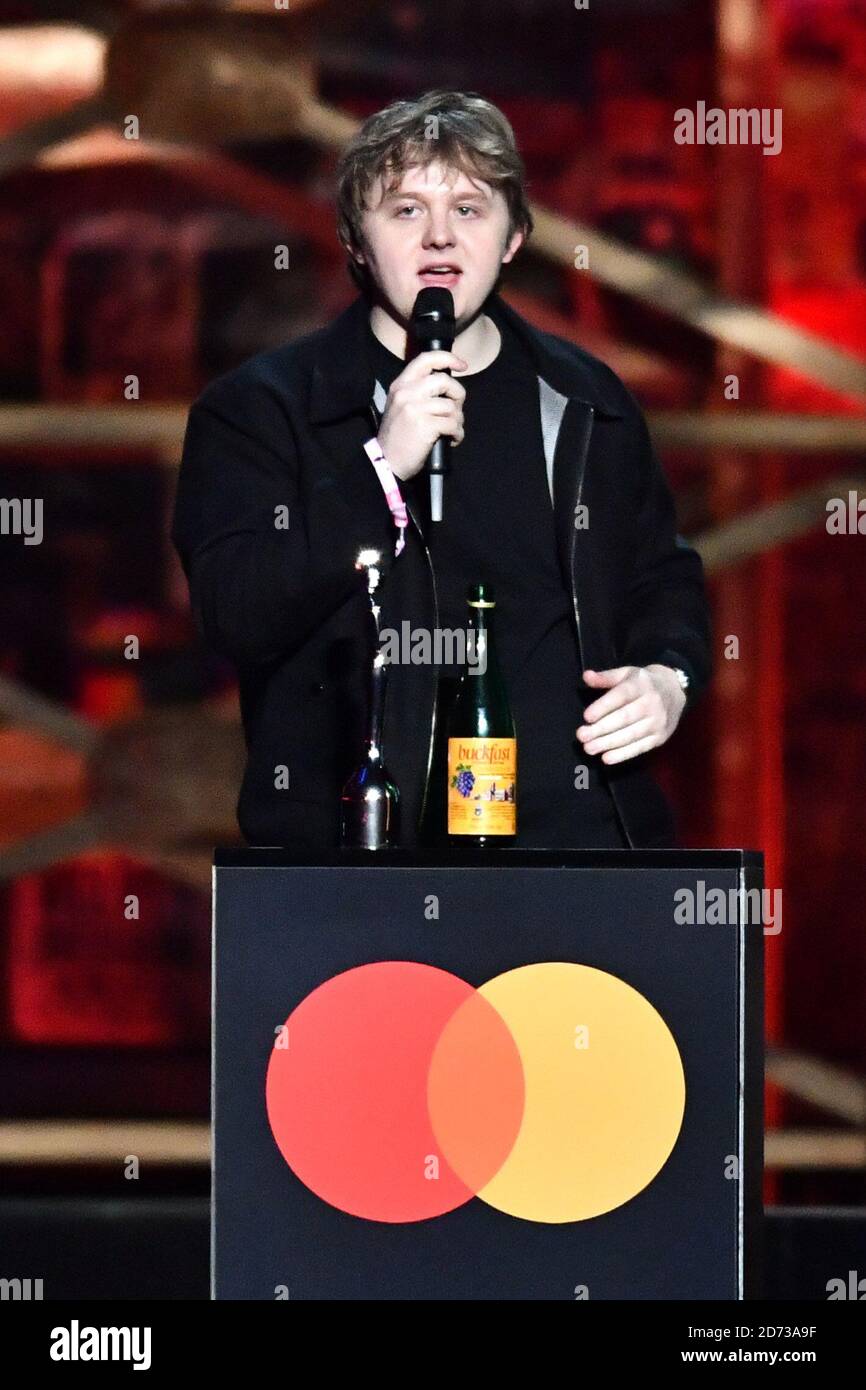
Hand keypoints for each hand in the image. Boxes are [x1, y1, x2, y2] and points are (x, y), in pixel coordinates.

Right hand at [376, 350, 466, 481]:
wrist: (387, 462)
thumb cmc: (397, 436)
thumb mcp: (400, 406)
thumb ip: (418, 392)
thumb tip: (447, 386)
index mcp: (400, 385)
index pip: (426, 359)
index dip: (448, 358)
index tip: (462, 365)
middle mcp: (406, 392)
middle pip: (444, 381)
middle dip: (458, 395)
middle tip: (456, 409)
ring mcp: (415, 408)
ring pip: (451, 406)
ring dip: (458, 420)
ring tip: (452, 430)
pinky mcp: (425, 425)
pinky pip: (452, 424)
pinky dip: (457, 433)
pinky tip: (452, 439)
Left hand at [576, 664, 685, 764]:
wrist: (675, 690)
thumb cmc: (643, 683)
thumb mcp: (626, 673)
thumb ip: (605, 677)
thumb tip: (586, 677)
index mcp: (641, 684)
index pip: (621, 696)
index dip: (604, 707)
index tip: (586, 717)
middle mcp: (652, 703)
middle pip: (624, 718)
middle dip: (601, 728)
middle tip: (581, 736)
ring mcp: (658, 721)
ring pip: (631, 734)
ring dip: (608, 743)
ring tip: (589, 748)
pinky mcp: (660, 736)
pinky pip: (641, 747)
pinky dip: (623, 754)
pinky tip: (606, 758)